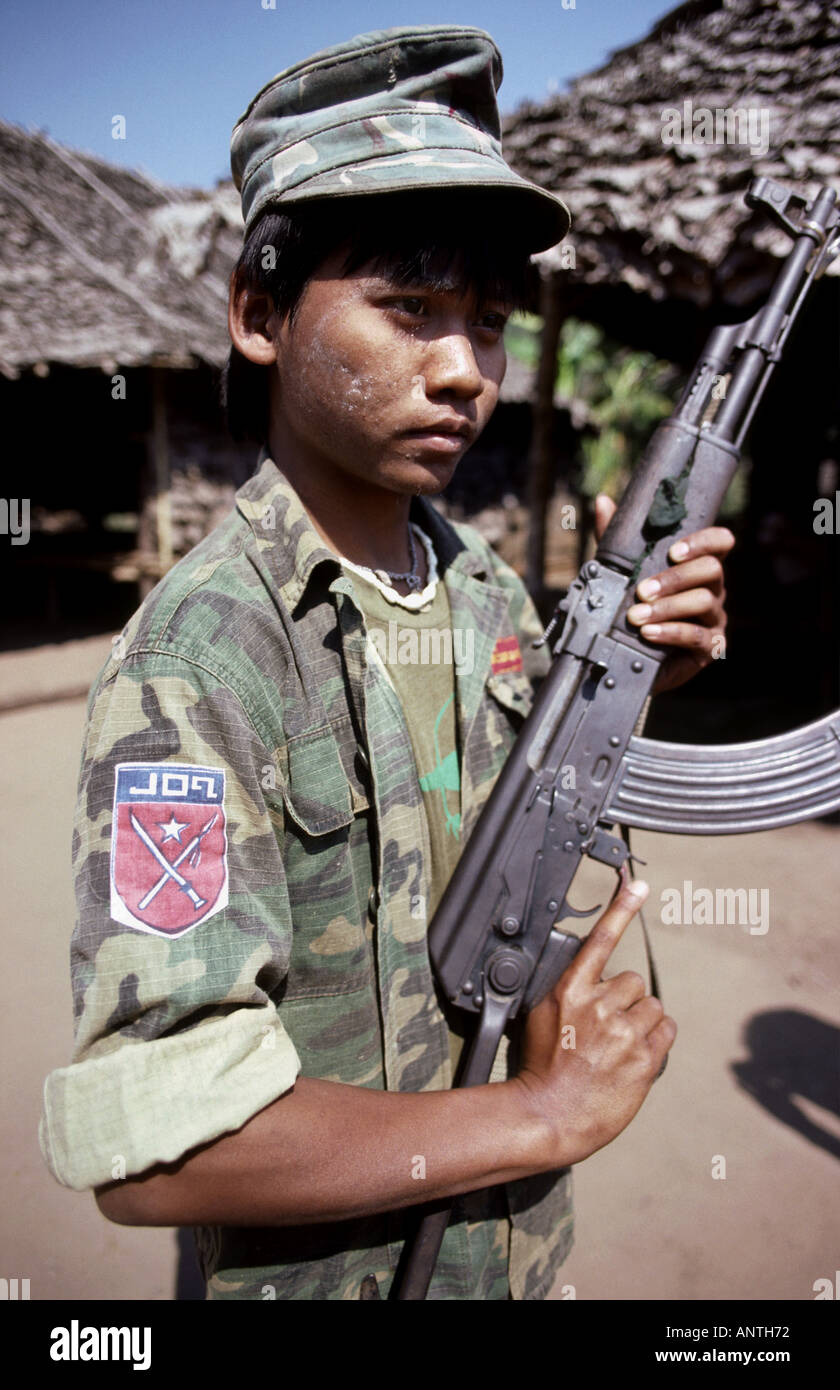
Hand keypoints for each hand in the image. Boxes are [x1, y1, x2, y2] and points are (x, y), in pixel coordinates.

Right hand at [513, 878, 675, 1166]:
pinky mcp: (644, 1057)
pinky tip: (637, 1056)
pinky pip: (666, 1031)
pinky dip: (657, 1041)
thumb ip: (569, 992)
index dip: (621, 909)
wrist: (550, 1115)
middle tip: (607, 1029)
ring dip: (642, 1022)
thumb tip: (593, 977)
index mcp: (569, 991)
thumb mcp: (543, 1018)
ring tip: (620, 1047)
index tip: (639, 884)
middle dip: (626, 1001)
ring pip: (653, 1006)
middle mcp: (598, 1006)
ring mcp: (623, 1032)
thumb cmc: (542, 1069)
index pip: (600, 940)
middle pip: (633, 981)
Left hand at [594, 493, 734, 694]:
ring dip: (668, 607)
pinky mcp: (712, 647)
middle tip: (642, 590)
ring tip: (637, 616)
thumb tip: (603, 501)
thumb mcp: (623, 573)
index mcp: (699, 566)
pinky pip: (698, 637)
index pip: (720, 542)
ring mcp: (716, 619)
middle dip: (675, 578)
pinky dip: (671, 632)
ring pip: (704, 602)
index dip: (704, 541)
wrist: (631, 657)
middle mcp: (714, 589)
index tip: (673, 551)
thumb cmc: (633, 608)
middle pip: (712, 570)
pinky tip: (649, 633)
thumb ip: (616, 541)